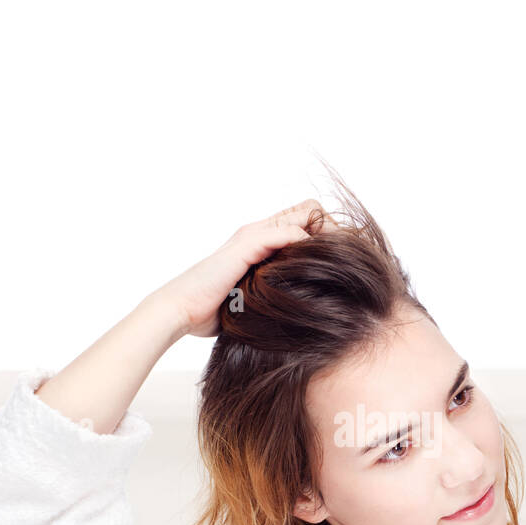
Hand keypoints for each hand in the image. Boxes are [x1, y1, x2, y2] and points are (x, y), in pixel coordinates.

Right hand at [160, 198, 338, 337]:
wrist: (181, 310)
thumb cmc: (212, 311)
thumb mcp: (253, 300)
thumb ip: (274, 294)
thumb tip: (302, 313)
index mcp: (259, 242)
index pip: (303, 220)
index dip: (326, 236)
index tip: (341, 262)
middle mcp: (257, 232)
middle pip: (310, 209)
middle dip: (332, 232)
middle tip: (344, 261)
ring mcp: (252, 236)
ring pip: (304, 214)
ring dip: (325, 235)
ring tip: (338, 262)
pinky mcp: (246, 245)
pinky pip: (287, 233)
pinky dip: (305, 245)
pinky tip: (315, 267)